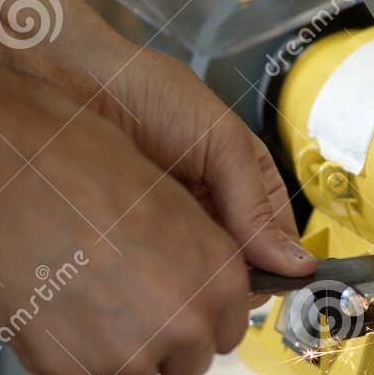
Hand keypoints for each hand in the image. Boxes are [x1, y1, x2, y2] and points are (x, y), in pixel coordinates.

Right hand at [0, 91, 256, 374]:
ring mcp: (127, 353)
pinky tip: (46, 300)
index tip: (178, 306)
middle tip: (123, 303)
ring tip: (80, 296)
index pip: (228, 330)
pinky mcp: (70, 369)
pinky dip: (61, 349)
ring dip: (113, 354)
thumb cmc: (78, 163)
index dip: (199, 317)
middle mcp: (184, 322)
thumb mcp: (167, 198)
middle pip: (187, 363)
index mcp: (219, 276)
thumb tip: (206, 291)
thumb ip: (198, 257)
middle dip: (161, 343)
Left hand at [88, 38, 314, 277]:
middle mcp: (214, 207)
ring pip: (199, 272)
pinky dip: (161, 278)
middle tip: (222, 291)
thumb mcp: (222, 144)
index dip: (281, 269)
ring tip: (185, 285)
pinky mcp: (136, 238)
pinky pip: (158, 270)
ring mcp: (174, 225)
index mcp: (247, 180)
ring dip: (196, 282)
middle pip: (241, 263)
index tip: (274, 292)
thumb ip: (256, 205)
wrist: (75, 82)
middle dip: (235, 280)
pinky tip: (155, 281)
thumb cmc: (152, 94)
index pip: (278, 240)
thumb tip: (298, 265)